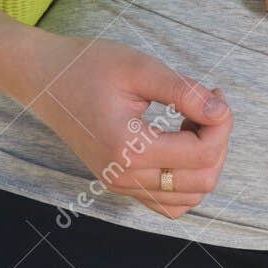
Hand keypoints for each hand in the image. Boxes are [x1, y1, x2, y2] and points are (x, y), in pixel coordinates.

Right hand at [6, 33, 232, 218]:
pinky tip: (181, 142)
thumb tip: (222, 113)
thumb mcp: (140, 68)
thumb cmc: (88, 66)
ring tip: (192, 122)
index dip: (222, 123)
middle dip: (218, 141)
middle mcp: (124, 178)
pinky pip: (168, 201)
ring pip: (189, 198)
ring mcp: (121, 186)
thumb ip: (185, 92)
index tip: (215, 93)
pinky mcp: (121, 185)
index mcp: (128, 150)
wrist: (45, 79)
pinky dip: (186, 179)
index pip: (202, 154)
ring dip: (204, 161)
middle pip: (202, 181)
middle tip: (207, 104)